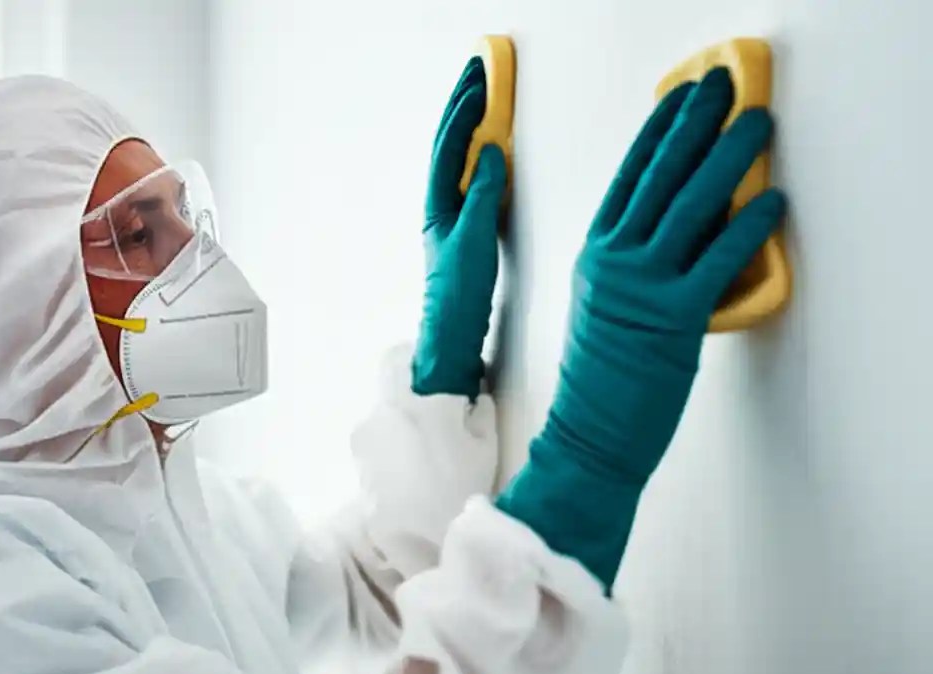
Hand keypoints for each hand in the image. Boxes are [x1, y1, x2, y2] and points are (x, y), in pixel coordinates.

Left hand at [411, 57, 507, 399]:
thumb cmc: (458, 294)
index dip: (464, 112)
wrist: (453, 337)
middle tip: (478, 76)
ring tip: (486, 102)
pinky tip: (494, 155)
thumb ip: (482, 193)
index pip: (448, 145)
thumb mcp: (473, 239)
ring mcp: (454, 220)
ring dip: (471, 129)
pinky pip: (474, 182)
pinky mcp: (469, 233)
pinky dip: (483, 158)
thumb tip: (488, 152)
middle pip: (449, 147)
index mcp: (437, 205)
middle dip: (463, 109)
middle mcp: (441, 208)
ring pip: (460, 162)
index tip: (479, 82)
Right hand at [495, 67, 787, 589]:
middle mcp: (614, 260)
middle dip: (695, 124)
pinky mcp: (676, 318)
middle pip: (660, 176)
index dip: (658, 131)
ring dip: (728, 157)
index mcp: (595, 255)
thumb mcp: (604, 309)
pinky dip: (748, 225)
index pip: (628, 177)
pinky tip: (773, 200)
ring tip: (756, 124)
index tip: (680, 97)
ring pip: (690, 204)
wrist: (588, 437)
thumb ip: (633, 269)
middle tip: (723, 87)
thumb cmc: (599, 383)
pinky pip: (718, 258)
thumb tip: (681, 236)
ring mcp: (642, 287)